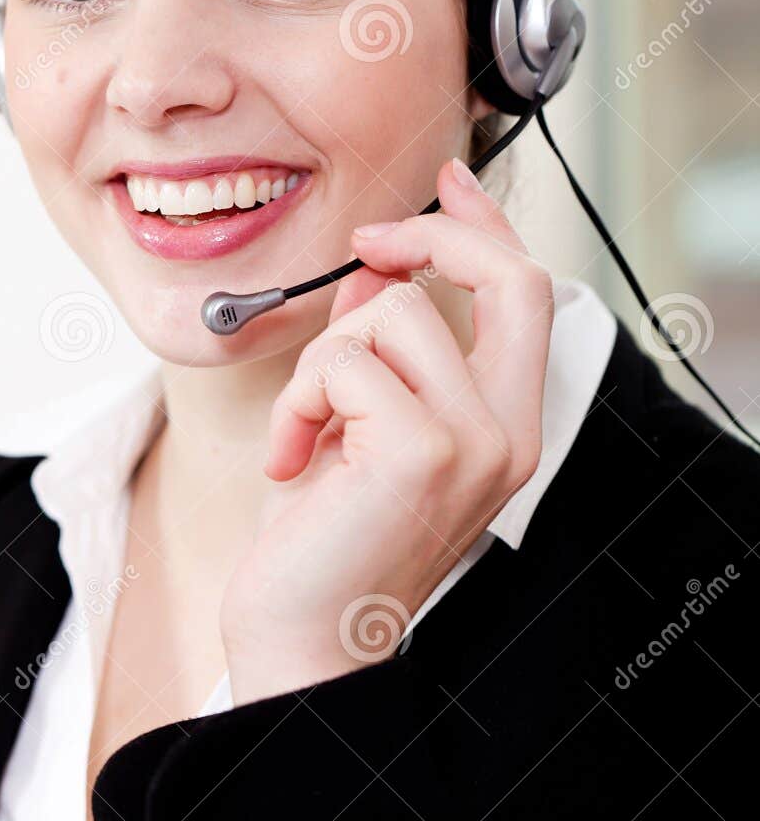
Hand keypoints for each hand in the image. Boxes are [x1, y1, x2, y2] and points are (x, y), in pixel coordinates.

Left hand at [220, 158, 554, 704]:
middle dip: (431, 236)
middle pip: (510, 277)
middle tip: (367, 246)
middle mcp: (508, 434)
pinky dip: (301, 399)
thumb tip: (366, 274)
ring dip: (324, 361)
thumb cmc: (322, 542)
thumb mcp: (353, 425)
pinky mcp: (422, 451)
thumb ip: (372, 348)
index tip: (446, 183)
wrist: (301, 638)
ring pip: (395, 311)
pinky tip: (293, 459)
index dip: (486, 226)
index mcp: (505, 425)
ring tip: (307, 429)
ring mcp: (474, 442)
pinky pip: (345, 358)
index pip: (527, 295)